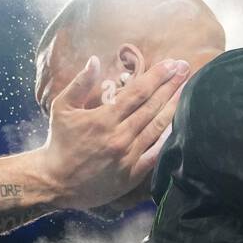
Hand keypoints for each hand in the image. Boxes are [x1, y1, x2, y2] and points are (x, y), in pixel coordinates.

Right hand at [36, 56, 188, 210]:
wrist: (55, 182)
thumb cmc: (59, 142)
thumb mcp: (61, 108)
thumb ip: (80, 84)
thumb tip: (94, 60)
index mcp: (104, 119)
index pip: (137, 92)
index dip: (156, 76)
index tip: (171, 62)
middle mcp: (119, 136)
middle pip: (152, 106)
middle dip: (170, 85)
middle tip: (185, 68)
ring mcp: (128, 155)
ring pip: (157, 127)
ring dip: (174, 106)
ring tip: (187, 90)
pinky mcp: (132, 173)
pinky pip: (156, 154)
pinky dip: (168, 139)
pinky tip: (180, 125)